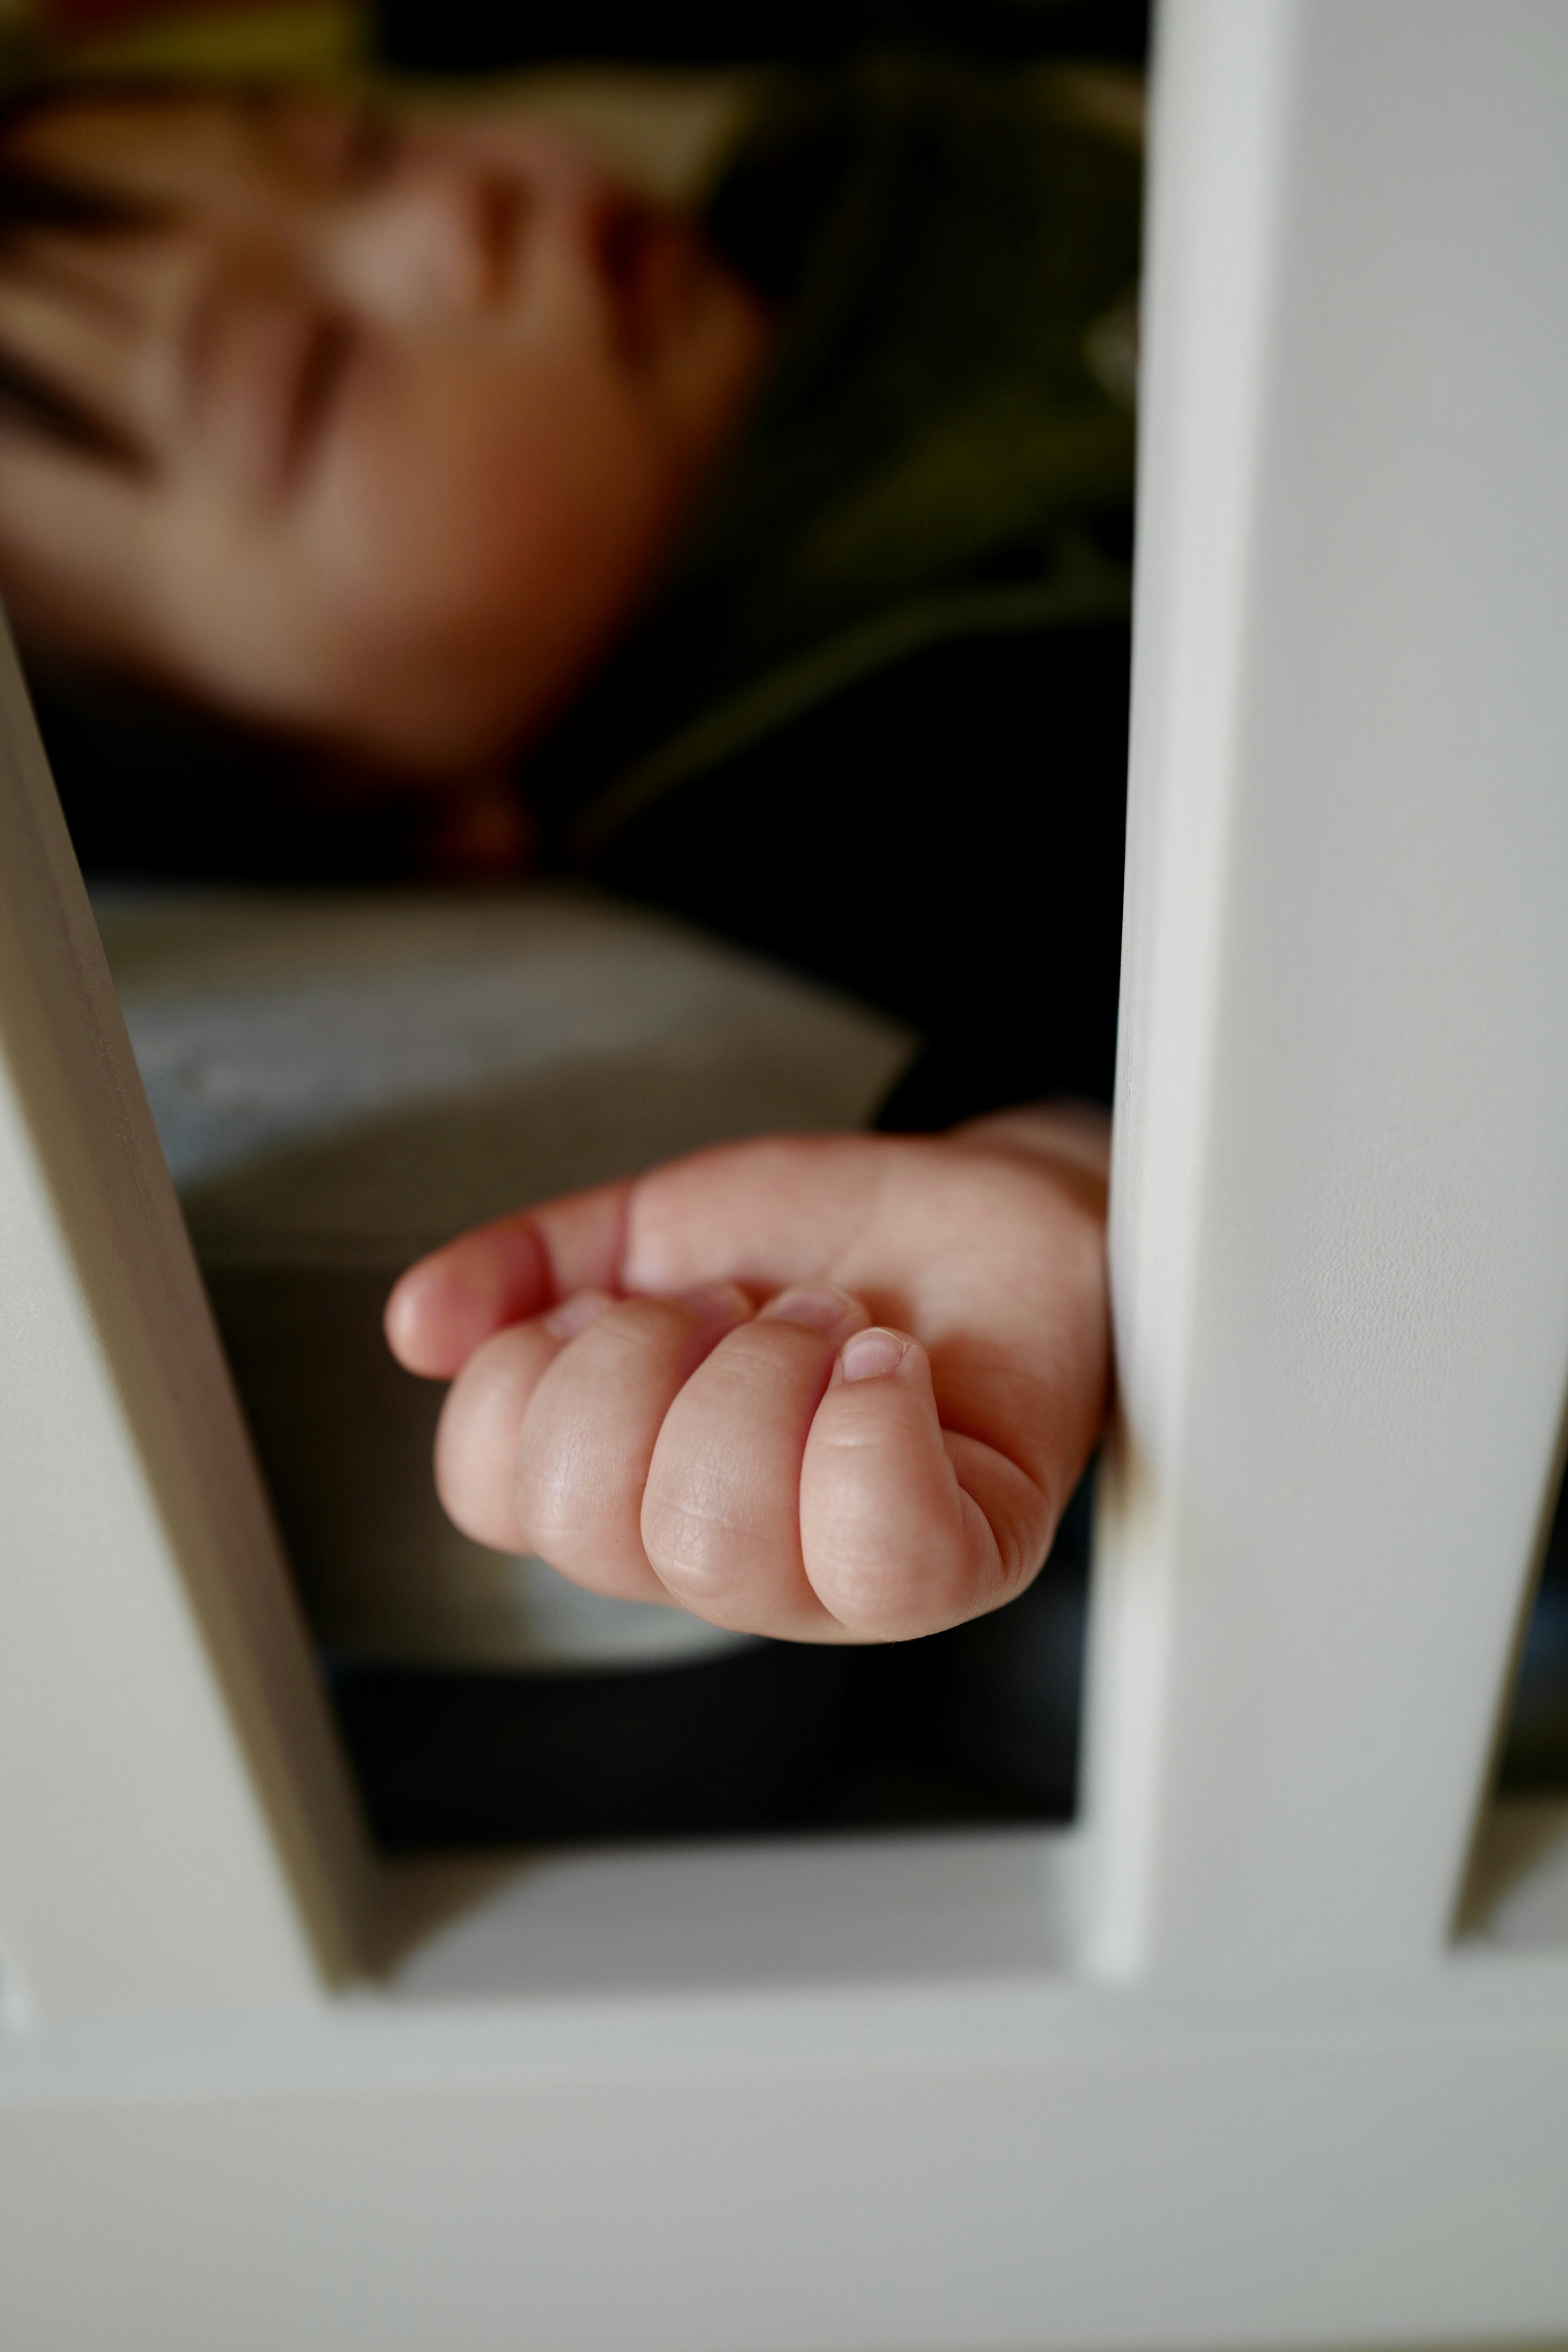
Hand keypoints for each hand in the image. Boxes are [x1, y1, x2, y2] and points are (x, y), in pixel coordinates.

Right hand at [384, 1106, 1111, 1642]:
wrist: (985, 1212)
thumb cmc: (825, 1246)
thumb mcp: (654, 1228)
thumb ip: (527, 1266)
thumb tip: (418, 1327)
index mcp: (626, 1496)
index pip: (493, 1495)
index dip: (532, 1370)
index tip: (621, 1300)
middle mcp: (718, 1565)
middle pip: (595, 1526)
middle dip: (652, 1356)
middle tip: (739, 1303)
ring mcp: (837, 1585)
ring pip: (718, 1540)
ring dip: (764, 1373)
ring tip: (825, 1322)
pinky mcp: (965, 1562)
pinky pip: (884, 1556)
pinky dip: (869, 1425)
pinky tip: (884, 1361)